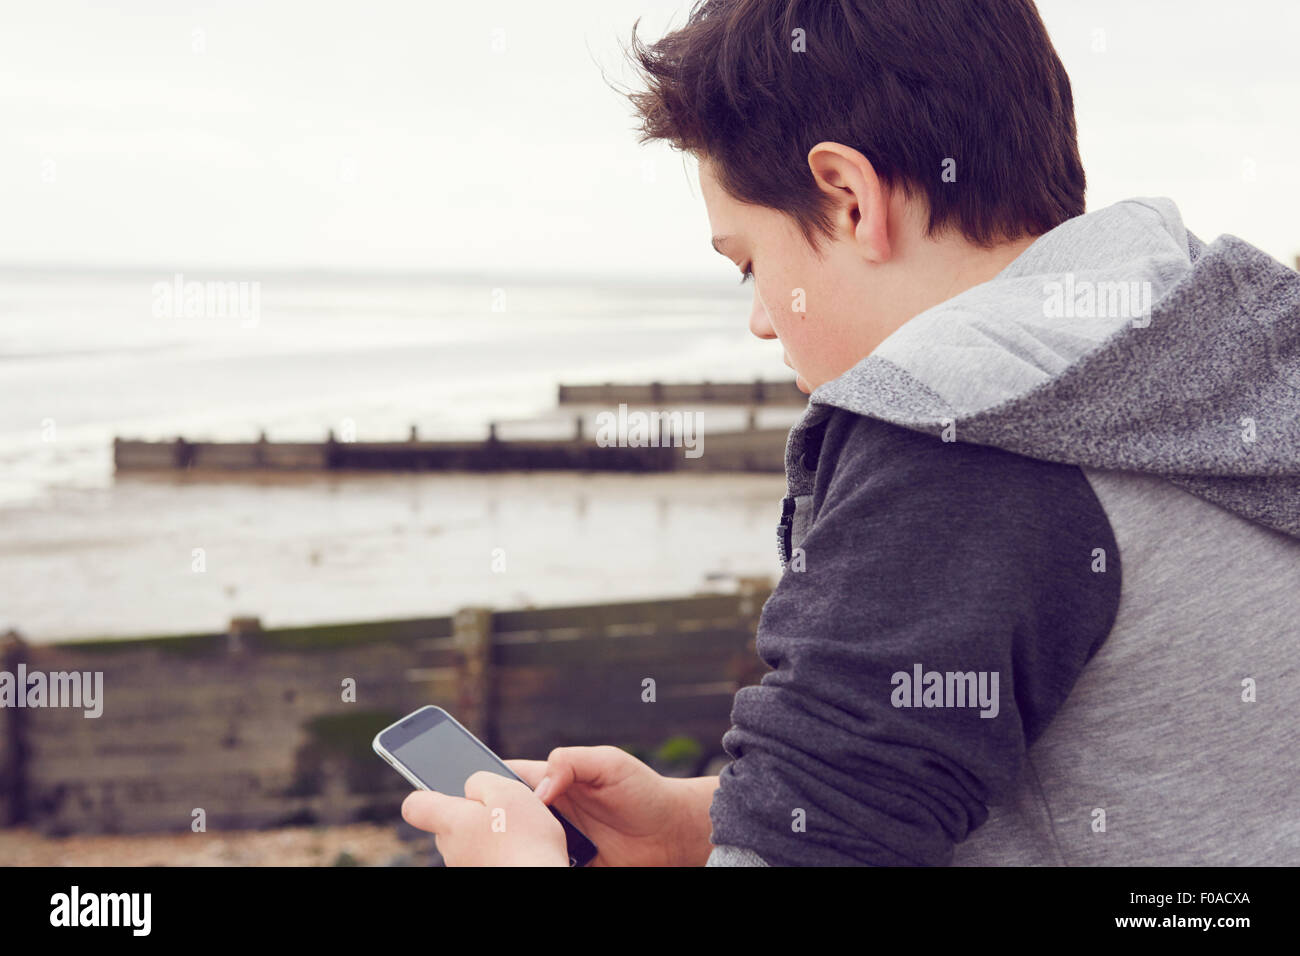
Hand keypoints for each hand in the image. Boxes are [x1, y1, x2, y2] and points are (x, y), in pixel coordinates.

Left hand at [401, 770, 568, 866]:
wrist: (540, 880)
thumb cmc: (525, 840)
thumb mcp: (507, 790)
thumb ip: (481, 780)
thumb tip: (470, 786)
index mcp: (450, 822)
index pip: (414, 806)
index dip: (425, 793)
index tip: (441, 788)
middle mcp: (450, 849)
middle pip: (448, 822)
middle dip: (471, 811)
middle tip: (500, 806)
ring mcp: (465, 867)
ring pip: (469, 840)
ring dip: (488, 831)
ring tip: (517, 829)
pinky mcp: (482, 875)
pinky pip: (484, 856)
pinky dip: (498, 850)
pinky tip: (519, 847)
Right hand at [505, 745, 715, 866]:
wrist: (671, 833)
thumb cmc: (643, 790)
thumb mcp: (609, 762)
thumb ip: (571, 762)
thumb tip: (539, 790)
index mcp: (552, 780)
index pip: (507, 777)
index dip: (487, 783)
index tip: (476, 794)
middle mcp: (549, 812)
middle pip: (506, 815)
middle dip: (494, 821)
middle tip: (492, 828)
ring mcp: (556, 841)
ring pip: (519, 846)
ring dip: (514, 848)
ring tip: (512, 849)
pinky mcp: (566, 865)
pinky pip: (542, 866)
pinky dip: (535, 865)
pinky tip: (535, 863)